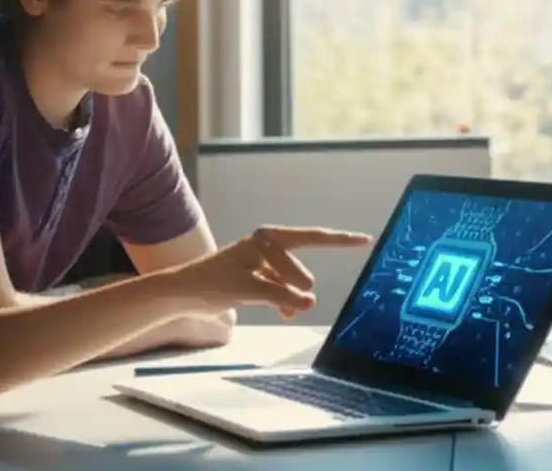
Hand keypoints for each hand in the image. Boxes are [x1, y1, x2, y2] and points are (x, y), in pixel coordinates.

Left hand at [172, 226, 370, 319]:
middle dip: (298, 288)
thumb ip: (283, 296)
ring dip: (291, 299)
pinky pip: (287, 291)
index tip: (366, 239)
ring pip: (296, 284)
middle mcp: (270, 246)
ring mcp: (267, 262)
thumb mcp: (251, 290)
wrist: (184, 293)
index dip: (341, 240)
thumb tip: (310, 303)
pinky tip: (284, 313)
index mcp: (269, 239)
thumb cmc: (213, 283)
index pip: (313, 238)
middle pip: (303, 270)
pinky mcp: (262, 278)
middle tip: (275, 297)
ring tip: (280, 310)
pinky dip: (286, 303)